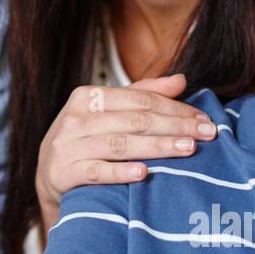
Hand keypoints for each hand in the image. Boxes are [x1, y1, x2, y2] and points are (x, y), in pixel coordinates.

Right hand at [36, 74, 215, 224]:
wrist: (48, 173)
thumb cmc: (86, 138)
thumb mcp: (109, 112)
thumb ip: (143, 95)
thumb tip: (181, 80)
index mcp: (88, 96)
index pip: (140, 99)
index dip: (175, 108)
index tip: (203, 119)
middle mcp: (75, 118)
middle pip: (134, 120)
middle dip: (174, 126)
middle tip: (206, 134)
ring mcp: (68, 146)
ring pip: (119, 144)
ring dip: (157, 146)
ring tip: (187, 149)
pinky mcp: (63, 173)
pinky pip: (96, 172)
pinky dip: (120, 172)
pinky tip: (144, 173)